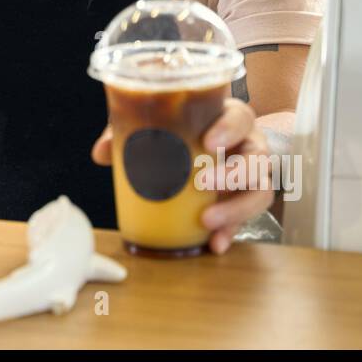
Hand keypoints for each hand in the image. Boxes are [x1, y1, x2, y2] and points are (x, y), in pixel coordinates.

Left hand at [90, 98, 275, 254]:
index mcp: (229, 120)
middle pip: (257, 157)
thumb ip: (134, 131)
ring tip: (207, 220)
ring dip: (235, 208)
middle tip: (203, 183)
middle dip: (233, 173)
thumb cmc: (187, 130)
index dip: (229, 128)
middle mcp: (248, 146)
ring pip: (259, 191)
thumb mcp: (163, 124)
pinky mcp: (245, 202)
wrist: (217, 147)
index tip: (209, 142)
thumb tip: (102, 152)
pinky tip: (214, 243)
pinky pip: (247, 219)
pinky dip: (230, 232)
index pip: (241, 117)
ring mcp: (251, 176)